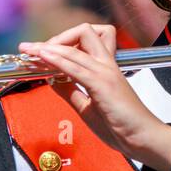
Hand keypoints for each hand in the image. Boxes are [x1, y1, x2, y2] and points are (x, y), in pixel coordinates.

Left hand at [19, 23, 170, 170]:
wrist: (141, 138)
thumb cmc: (120, 126)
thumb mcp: (87, 107)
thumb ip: (70, 91)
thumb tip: (51, 79)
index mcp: (106, 68)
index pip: (87, 40)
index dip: (62, 42)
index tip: (42, 53)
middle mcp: (106, 64)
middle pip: (84, 32)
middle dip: (57, 37)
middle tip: (37, 51)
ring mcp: (105, 72)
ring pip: (74, 48)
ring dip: (48, 48)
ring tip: (29, 50)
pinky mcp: (102, 84)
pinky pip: (75, 67)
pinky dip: (56, 60)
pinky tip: (42, 58)